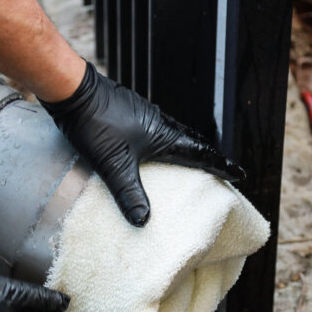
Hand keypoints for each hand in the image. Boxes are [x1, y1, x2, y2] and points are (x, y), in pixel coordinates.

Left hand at [41, 61, 244, 226]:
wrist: (72, 90)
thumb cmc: (95, 124)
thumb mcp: (114, 165)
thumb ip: (129, 193)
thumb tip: (144, 221)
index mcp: (163, 135)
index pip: (201, 152)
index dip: (220, 165)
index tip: (239, 174)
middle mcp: (158, 123)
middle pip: (191, 143)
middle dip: (206, 159)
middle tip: (219, 172)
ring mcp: (142, 116)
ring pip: (172, 136)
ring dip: (184, 150)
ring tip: (189, 165)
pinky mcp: (127, 113)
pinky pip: (154, 132)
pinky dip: (162, 145)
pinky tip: (151, 153)